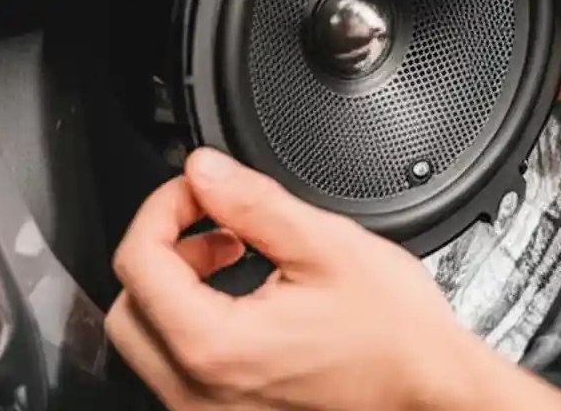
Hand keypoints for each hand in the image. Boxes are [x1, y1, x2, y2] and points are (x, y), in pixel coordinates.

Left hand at [106, 148, 560, 409]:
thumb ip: (252, 202)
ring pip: (147, 338)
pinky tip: (237, 291)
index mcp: (215, 346)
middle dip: (163, 247)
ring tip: (230, 250)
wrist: (430, 390)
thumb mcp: (325, 244)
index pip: (139, 262)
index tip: (197, 190)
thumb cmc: (394, 335)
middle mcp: (199, 392)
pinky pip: (176, 364)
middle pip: (130, 304)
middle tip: (211, 218)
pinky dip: (190, 319)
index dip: (164, 207)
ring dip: (174, 284)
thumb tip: (202, 172)